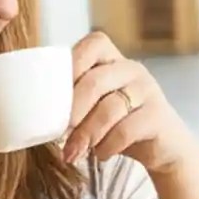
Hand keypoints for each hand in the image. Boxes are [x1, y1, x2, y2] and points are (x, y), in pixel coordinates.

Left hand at [62, 32, 193, 173]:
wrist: (165, 147)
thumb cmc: (120, 124)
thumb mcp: (97, 105)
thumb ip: (74, 99)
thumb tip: (33, 114)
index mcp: (114, 60)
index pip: (94, 44)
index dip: (72, 63)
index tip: (56, 93)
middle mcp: (133, 70)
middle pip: (95, 81)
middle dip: (73, 110)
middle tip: (60, 131)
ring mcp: (149, 91)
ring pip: (109, 109)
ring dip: (87, 134)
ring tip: (75, 152)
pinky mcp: (159, 116)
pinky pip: (126, 130)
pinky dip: (108, 146)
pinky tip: (102, 154)